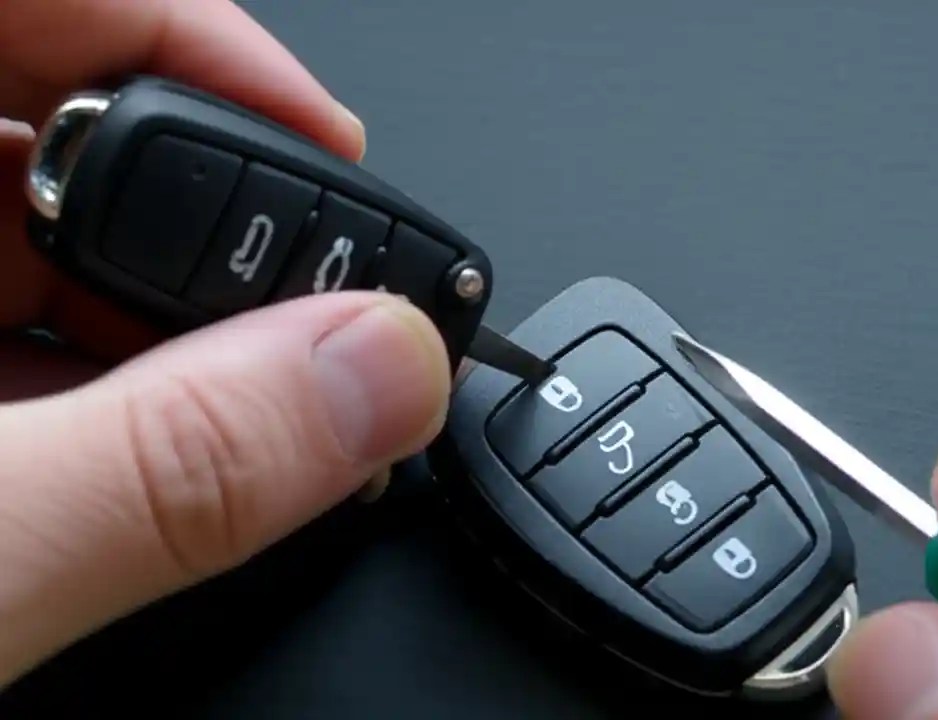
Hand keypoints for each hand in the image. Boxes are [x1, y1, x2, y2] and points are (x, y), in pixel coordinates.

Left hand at [0, 1, 450, 685]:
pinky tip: (164, 474)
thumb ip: (172, 465)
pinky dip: (107, 411)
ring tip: (259, 424)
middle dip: (211, 230)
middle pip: (64, 134)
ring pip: (50, 261)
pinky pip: (15, 358)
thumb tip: (382, 375)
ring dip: (176, 341)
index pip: (38, 2)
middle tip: (313, 321)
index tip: (323, 150)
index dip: (194, 39)